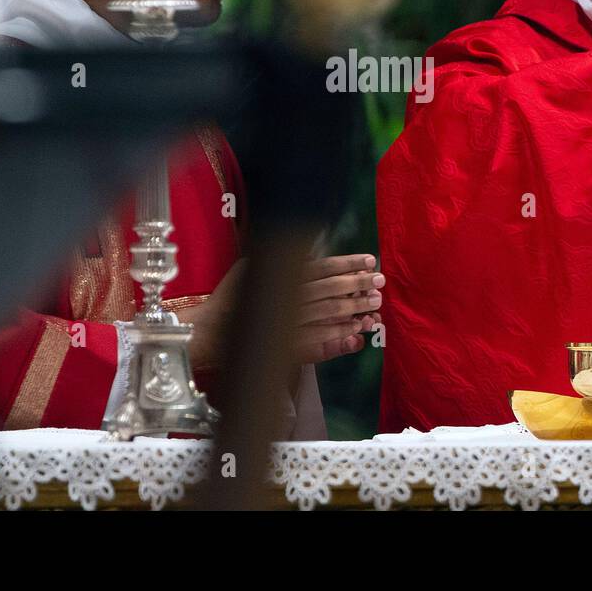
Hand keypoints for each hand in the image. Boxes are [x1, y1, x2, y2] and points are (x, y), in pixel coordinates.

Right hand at [180, 254, 382, 367]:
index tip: (369, 260)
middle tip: (380, 281)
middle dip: (358, 284)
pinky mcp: (288, 344)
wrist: (211, 332)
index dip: (347, 263)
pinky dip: (340, 336)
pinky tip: (357, 333)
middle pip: (330, 288)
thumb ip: (279, 258)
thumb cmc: (231, 297)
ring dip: (355, 308)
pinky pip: (320, 339)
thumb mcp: (250, 266)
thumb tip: (309, 246)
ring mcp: (289, 322)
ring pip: (328, 312)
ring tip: (375, 306)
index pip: (321, 266)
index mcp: (279, 274)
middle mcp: (286, 296)